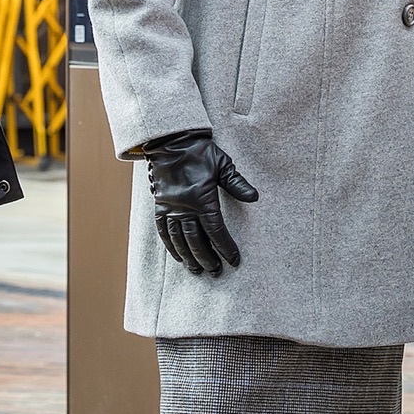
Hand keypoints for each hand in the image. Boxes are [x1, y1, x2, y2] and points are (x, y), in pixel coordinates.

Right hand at [144, 130, 259, 275]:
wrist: (171, 141)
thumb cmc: (200, 152)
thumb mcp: (223, 164)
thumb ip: (237, 183)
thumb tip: (254, 198)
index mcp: (202, 198)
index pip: (215, 230)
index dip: (225, 247)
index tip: (233, 260)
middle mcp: (184, 207)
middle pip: (196, 240)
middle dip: (207, 257)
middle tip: (215, 271)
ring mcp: (170, 208)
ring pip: (179, 239)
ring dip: (189, 257)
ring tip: (197, 269)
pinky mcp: (160, 206)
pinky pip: (163, 231)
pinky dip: (171, 246)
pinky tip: (178, 256)